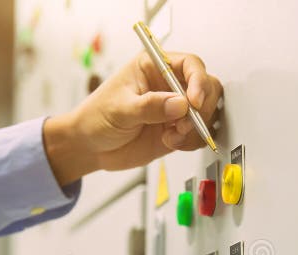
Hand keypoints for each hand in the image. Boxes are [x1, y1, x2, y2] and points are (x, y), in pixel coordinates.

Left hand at [43, 51, 222, 185]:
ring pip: (206, 113)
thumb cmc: (96, 118)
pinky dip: (190, 141)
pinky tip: (170, 142)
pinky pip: (197, 134)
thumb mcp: (120, 109)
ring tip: (173, 135)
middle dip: (202, 107)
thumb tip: (179, 104)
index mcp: (154, 67)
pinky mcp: (177, 130)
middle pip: (206, 87)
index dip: (198, 81)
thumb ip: (149, 106)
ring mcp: (175, 109)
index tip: (193, 102)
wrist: (90, 147)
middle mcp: (169, 86)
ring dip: (196, 127)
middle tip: (185, 123)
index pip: (189, 65)